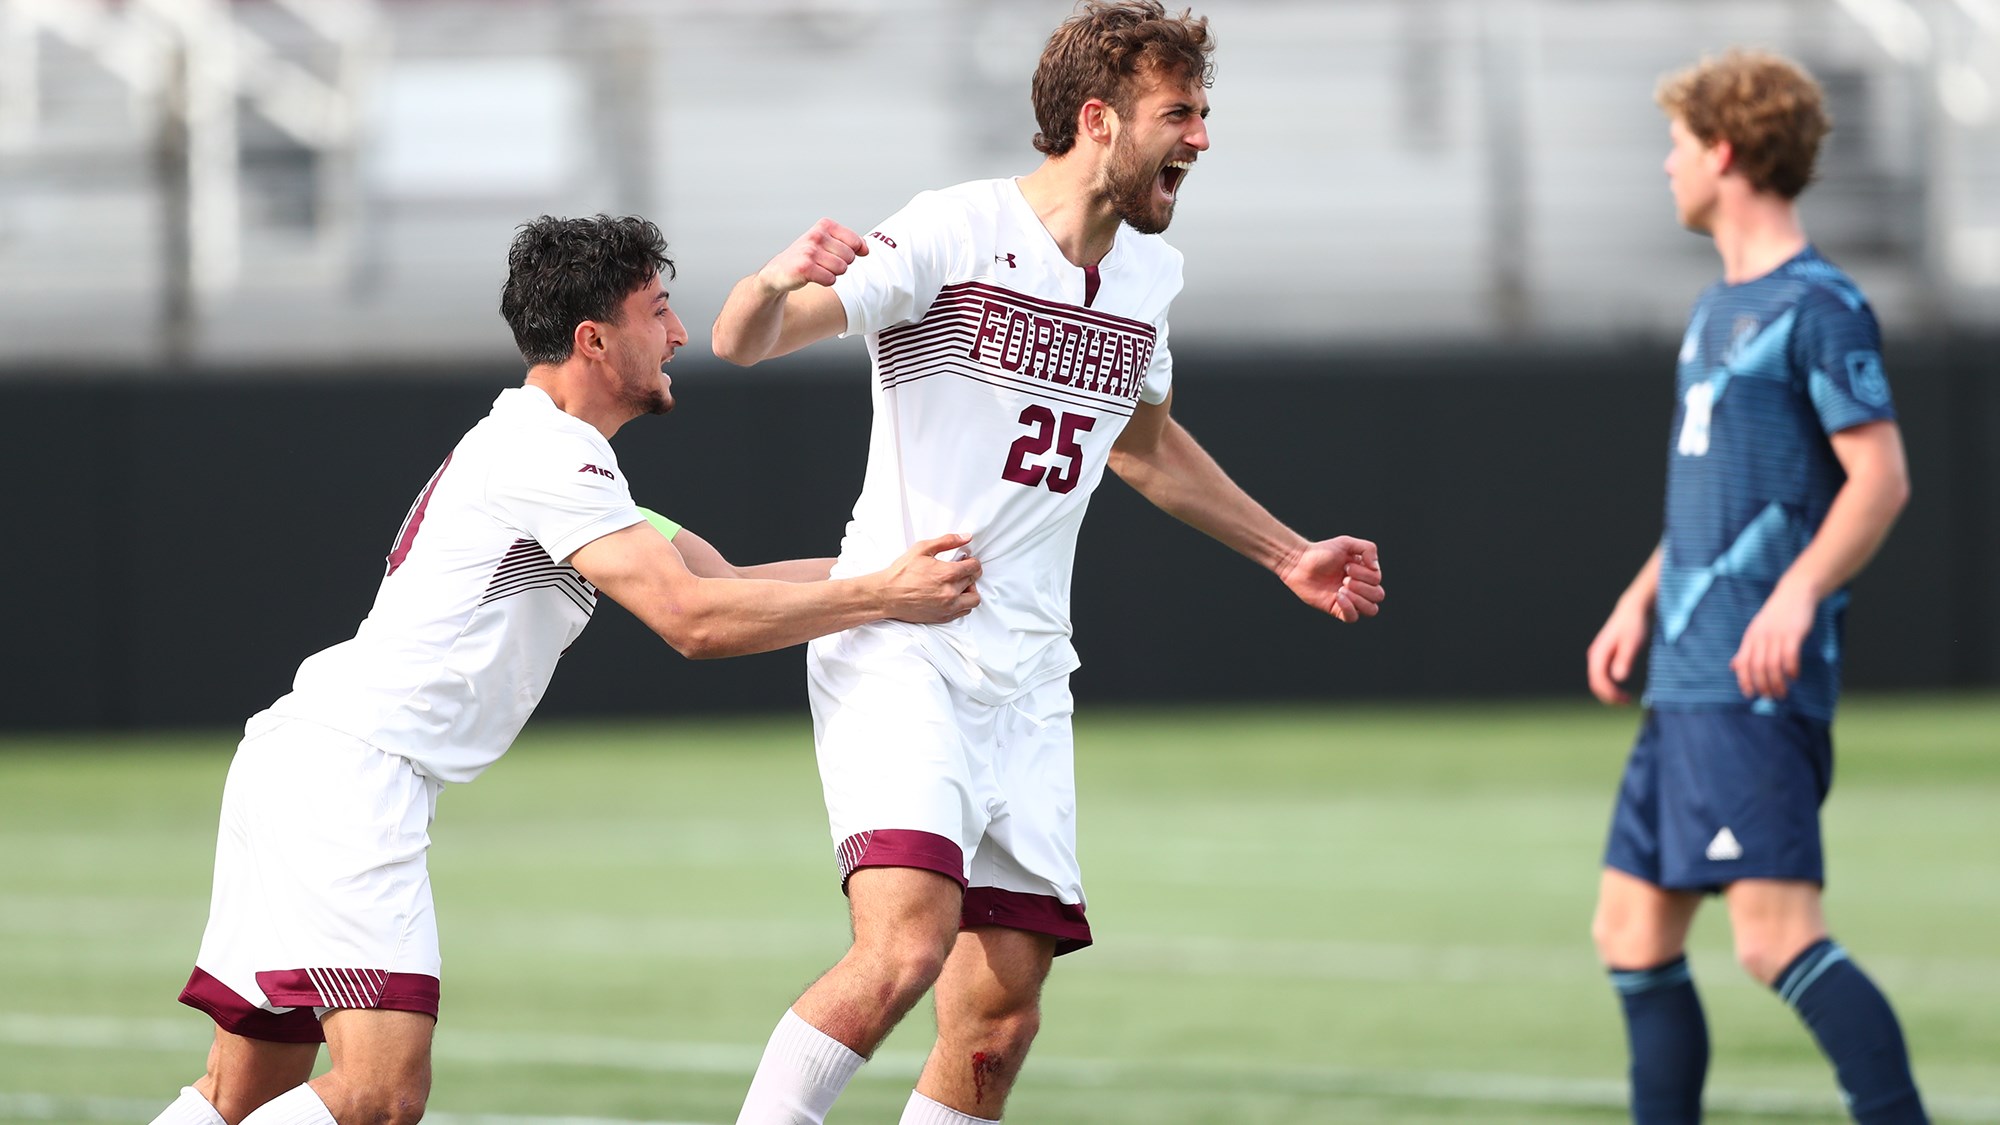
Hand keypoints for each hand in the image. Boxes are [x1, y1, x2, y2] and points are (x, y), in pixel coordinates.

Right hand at [757, 218, 868, 293]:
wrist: (778, 271)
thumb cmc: (808, 257)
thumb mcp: (829, 243)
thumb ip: (851, 243)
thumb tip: (867, 250)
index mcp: (825, 225)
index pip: (856, 243)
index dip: (851, 253)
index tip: (835, 254)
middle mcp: (817, 235)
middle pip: (850, 258)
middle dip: (840, 265)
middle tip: (823, 263)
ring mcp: (810, 251)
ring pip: (841, 269)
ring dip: (832, 273)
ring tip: (817, 269)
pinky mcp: (805, 267)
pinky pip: (831, 279)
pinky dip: (825, 281)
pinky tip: (812, 276)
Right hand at [878, 533, 981, 623]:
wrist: (886, 595)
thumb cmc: (901, 573)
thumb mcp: (922, 549)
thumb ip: (947, 541)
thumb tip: (965, 537)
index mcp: (948, 574)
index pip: (974, 567)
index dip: (973, 561)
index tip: (967, 560)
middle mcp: (951, 592)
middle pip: (974, 581)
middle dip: (970, 573)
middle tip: (961, 570)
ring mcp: (947, 607)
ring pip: (973, 600)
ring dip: (970, 590)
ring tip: (960, 585)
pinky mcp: (943, 617)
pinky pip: (964, 612)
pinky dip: (962, 603)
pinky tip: (953, 596)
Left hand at [1278, 536, 1382, 623]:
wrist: (1299, 563)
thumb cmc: (1322, 552)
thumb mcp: (1346, 543)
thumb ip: (1368, 549)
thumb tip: (1376, 568)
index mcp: (1364, 573)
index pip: (1377, 580)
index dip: (1364, 574)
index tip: (1346, 565)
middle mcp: (1360, 587)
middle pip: (1378, 595)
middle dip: (1362, 586)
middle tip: (1344, 578)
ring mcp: (1349, 600)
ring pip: (1371, 610)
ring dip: (1359, 599)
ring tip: (1341, 588)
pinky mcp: (1337, 610)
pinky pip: (1353, 618)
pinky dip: (1349, 608)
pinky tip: (1338, 596)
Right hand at [1586, 599, 1649, 704]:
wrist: (1634, 609)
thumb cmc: (1635, 625)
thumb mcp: (1633, 643)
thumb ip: (1624, 659)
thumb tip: (1618, 678)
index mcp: (1598, 653)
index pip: (1598, 680)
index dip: (1610, 694)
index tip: (1626, 701)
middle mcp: (1595, 656)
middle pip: (1595, 683)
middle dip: (1609, 696)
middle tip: (1627, 703)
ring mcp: (1598, 656)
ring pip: (1598, 680)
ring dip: (1609, 692)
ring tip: (1626, 699)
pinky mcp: (1605, 656)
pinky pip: (1603, 676)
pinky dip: (1611, 686)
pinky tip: (1623, 688)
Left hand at [1731, 582, 1815, 700]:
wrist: (1794, 593)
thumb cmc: (1776, 615)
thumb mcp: (1757, 630)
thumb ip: (1746, 649)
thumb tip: (1734, 667)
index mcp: (1750, 637)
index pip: (1743, 663)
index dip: (1744, 681)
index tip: (1749, 695)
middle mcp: (1761, 637)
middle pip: (1757, 667)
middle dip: (1763, 686)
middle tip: (1770, 697)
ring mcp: (1777, 635)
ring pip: (1773, 665)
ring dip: (1778, 682)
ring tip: (1782, 693)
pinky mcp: (1793, 633)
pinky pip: (1790, 655)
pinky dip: (1791, 669)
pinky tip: (1794, 677)